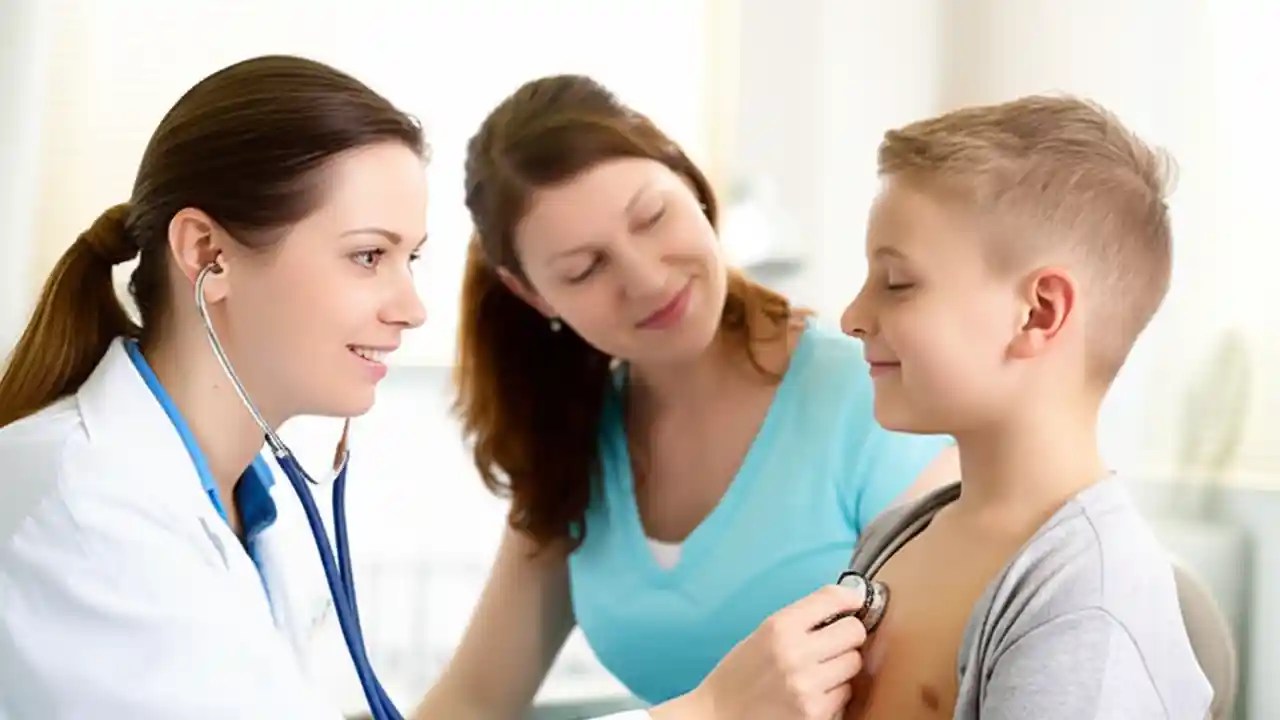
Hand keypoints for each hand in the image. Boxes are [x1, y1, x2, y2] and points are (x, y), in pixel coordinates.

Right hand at [654, 584, 867, 719]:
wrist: (719, 715)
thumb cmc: (740, 674)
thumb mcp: (763, 633)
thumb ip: (802, 618)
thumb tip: (848, 601)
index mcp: (778, 627)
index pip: (832, 598)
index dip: (849, 600)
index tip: (853, 603)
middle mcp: (795, 653)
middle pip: (854, 631)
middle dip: (847, 636)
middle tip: (833, 643)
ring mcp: (807, 686)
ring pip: (854, 663)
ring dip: (842, 666)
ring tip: (819, 671)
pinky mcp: (815, 713)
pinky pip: (846, 693)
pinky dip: (835, 692)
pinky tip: (814, 692)